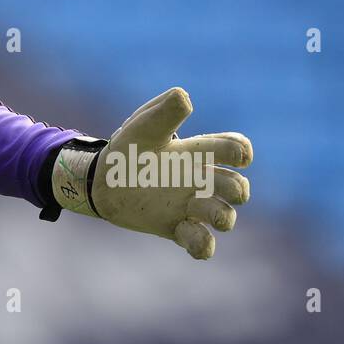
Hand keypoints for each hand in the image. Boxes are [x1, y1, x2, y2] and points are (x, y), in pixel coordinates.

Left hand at [51, 88, 251, 258]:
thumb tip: (185, 97)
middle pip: (237, 187)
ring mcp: (190, 206)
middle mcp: (199, 180)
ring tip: (197, 209)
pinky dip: (204, 246)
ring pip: (225, 217)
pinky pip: (202, 243)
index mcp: (197, 152)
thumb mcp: (143, 126)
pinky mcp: (177, 227)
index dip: (242, 152)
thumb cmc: (127, 148)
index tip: (238, 156)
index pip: (234, 150)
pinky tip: (198, 242)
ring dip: (222, 216)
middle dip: (236, 189)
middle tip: (210, 184)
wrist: (101, 179)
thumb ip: (164, 112)